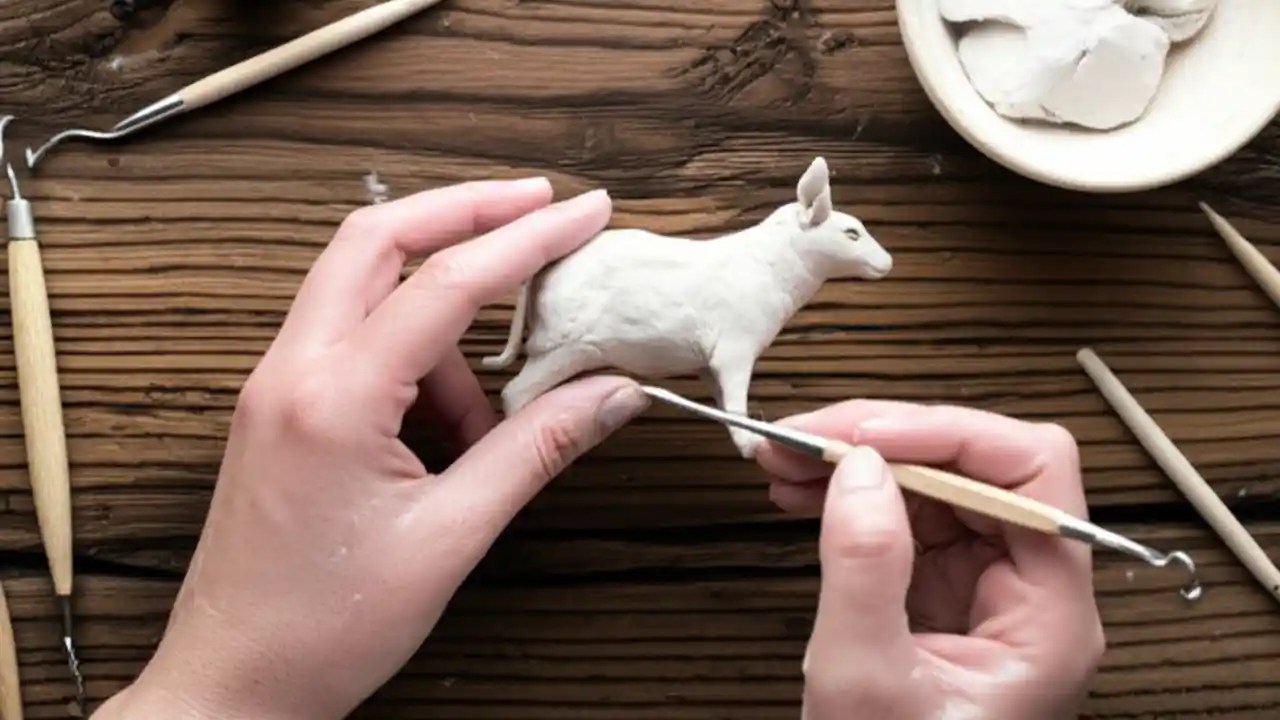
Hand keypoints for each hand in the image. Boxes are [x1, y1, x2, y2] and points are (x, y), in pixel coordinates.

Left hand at [92, 179, 649, 719]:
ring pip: (368, 292)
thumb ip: (534, 451)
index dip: (527, 239)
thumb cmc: (322, 627)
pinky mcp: (282, 409)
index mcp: (332, 399)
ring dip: (443, 325)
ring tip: (485, 424)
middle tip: (538, 208)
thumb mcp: (450, 538)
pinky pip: (356, 344)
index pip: (445, 282)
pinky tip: (446, 437)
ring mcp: (277, 386)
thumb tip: (609, 395)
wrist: (233, 685)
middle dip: (465, 213)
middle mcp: (291, 372)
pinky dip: (414, 364)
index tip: (583, 213)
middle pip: (378, 238)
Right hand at [756, 402, 1104, 719]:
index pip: (1031, 474)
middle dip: (887, 438)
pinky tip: (805, 491)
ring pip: (941, 484)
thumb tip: (859, 467)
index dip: (949, 433)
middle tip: (805, 436)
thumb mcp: (864, 682)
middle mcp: (1032, 595)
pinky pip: (911, 518)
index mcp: (1050, 619)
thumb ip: (864, 569)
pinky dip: (856, 495)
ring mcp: (988, 593)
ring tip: (789, 458)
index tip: (866, 432)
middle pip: (982, 467)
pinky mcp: (946, 596)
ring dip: (863, 460)